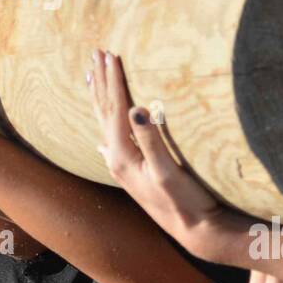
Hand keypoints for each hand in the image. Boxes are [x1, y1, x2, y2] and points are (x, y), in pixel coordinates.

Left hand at [87, 48, 227, 248]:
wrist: (192, 229)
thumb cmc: (185, 200)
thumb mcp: (168, 170)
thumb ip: (150, 139)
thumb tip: (135, 109)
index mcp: (122, 153)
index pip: (115, 106)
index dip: (113, 79)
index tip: (110, 53)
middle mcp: (115, 158)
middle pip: (103, 110)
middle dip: (100, 80)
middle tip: (95, 52)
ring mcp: (121, 165)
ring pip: (104, 122)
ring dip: (99, 96)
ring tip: (90, 75)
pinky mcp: (131, 170)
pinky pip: (111, 138)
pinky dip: (106, 126)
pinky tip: (100, 138)